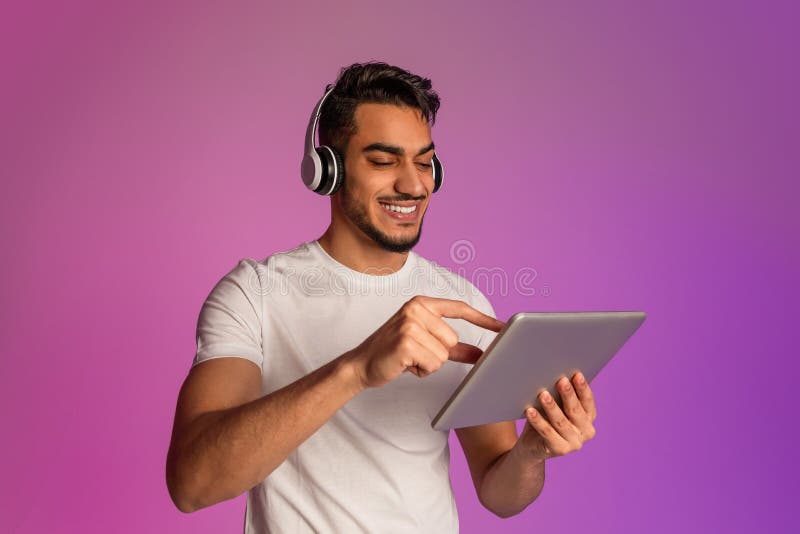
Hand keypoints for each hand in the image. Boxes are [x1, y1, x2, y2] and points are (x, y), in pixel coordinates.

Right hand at [347, 295, 504, 388]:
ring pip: (443, 354)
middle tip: (414, 353)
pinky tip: (405, 364)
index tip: (503, 327)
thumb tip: (480, 354)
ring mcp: (409, 324)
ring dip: (429, 363)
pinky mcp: (406, 342)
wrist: (361, 364)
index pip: (459, 309)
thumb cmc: (393, 352)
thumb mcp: (425, 344)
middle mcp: (416, 309)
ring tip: (409, 359)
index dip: (483, 319)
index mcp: (421, 303)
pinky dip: (421, 370)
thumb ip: (454, 348)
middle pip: (452, 339)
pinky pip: (432, 363)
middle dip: (437, 353)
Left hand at [518, 371, 597, 460]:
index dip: (583, 388)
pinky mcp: (560, 450)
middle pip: (575, 411)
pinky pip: (547, 433)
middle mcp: (586, 432)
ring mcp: (574, 443)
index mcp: (589, 418)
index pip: (588, 402)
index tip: (576, 374)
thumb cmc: (545, 418)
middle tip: (561, 380)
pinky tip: (530, 410)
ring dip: (551, 407)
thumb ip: (562, 393)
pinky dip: (538, 421)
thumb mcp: (556, 404)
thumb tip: (560, 369)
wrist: (532, 445)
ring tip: (543, 394)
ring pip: (561, 422)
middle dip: (568, 395)